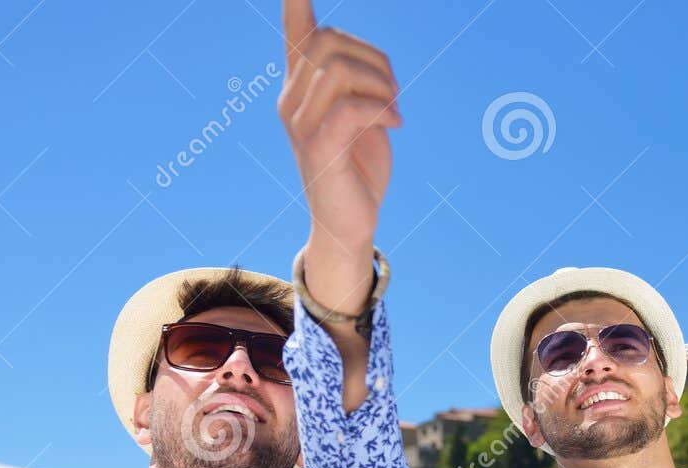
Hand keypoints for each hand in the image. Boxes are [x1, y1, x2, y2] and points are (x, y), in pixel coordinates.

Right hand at [278, 0, 399, 311]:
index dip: (296, 1)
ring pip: (337, 68)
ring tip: (393, 109)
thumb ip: (359, 85)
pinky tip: (394, 124)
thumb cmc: (357, 170)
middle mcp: (293, 99)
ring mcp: (300, 123)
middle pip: (330, 42)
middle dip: (375, 60)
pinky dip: (381, 110)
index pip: (296, 30)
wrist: (349, 225)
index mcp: (303, 87)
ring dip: (379, 83)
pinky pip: (350, 107)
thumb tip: (372, 61)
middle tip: (395, 93)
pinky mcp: (317, 148)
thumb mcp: (361, 118)